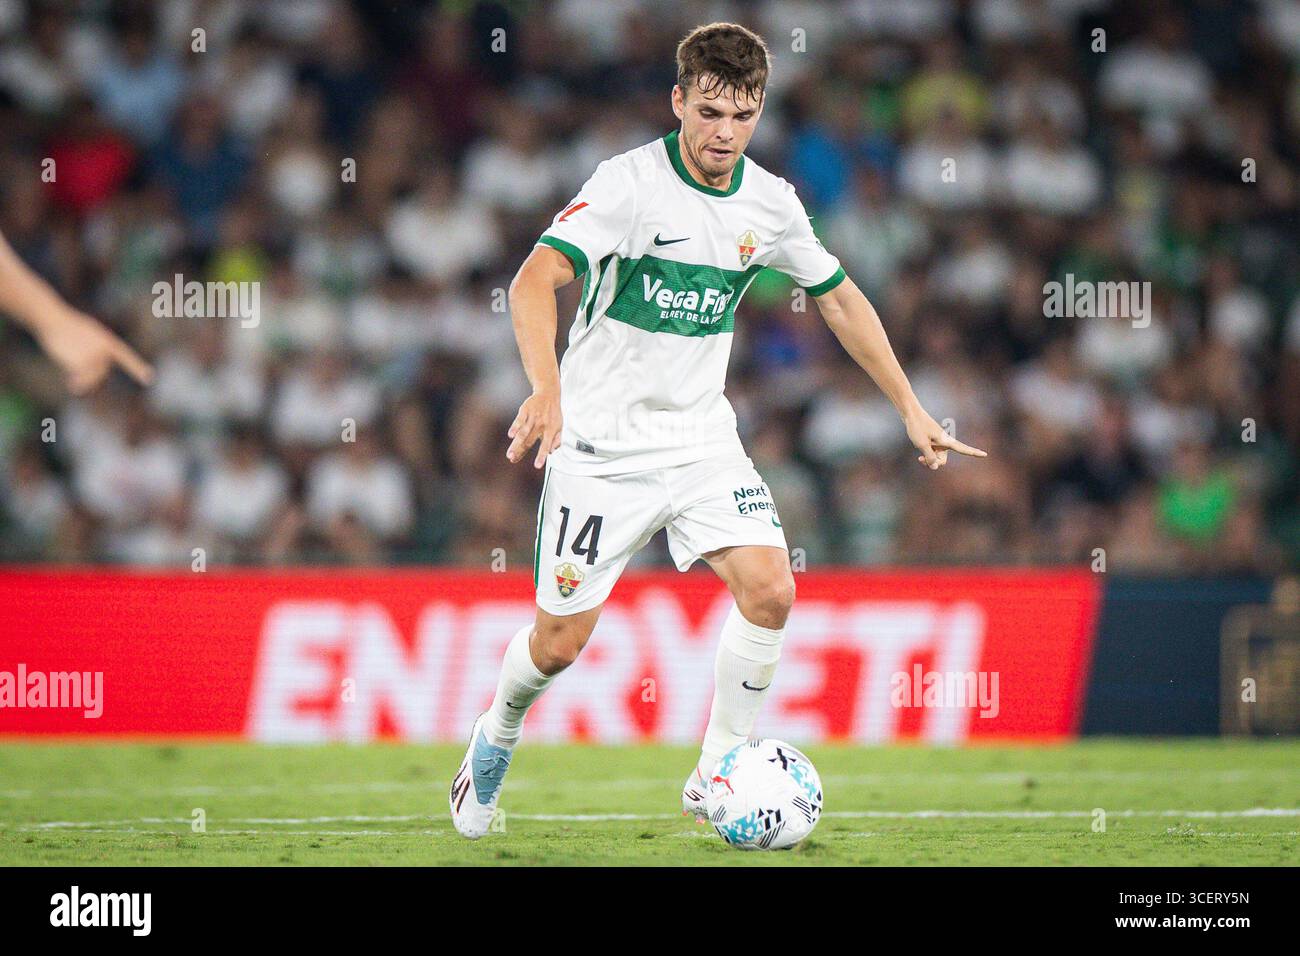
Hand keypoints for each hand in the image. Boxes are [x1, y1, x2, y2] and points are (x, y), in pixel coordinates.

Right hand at [36, 308, 152, 393]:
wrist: (54, 320)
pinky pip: (81, 379)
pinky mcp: (83, 364)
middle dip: (88, 372)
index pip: (125, 357)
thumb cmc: (68, 326)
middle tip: (74, 359)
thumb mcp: (88, 336)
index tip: (149, 377)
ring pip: (91, 378)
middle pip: (101, 372)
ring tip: (69, 362)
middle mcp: (105, 351)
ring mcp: (95, 358)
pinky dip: (75, 382)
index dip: (137, 368)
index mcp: (109, 341)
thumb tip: (91, 376)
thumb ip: (95, 352)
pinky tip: (70, 381)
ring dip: (80, 377)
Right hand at [506, 388, 562, 467]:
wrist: (549, 393)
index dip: (541, 456)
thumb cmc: (553, 413)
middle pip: (530, 441)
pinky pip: (519, 419)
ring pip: (523, 432)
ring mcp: (533, 417)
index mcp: (550, 430)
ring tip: (510, 454)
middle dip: (521, 451)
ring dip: (516, 444)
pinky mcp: (525, 410)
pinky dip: (515, 427)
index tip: (537, 466)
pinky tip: (510, 435)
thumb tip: (551, 452)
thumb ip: (557, 440)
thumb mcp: (559, 426)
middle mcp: (541, 425)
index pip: (546, 446)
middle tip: (513, 460)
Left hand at [904, 408, 986, 469]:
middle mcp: (944, 442)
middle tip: (920, 459)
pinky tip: (919, 451)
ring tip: (919, 457)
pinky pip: (931, 454)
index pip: (963, 449)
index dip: (974, 453)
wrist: (911, 413)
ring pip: (935, 458)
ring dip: (928, 460)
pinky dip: (925, 456)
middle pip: (942, 460)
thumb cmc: (917, 427)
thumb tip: (936, 467)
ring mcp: (937, 443)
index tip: (985, 454)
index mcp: (946, 441)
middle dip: (933, 463)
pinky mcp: (931, 442)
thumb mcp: (922, 444)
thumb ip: (929, 457)